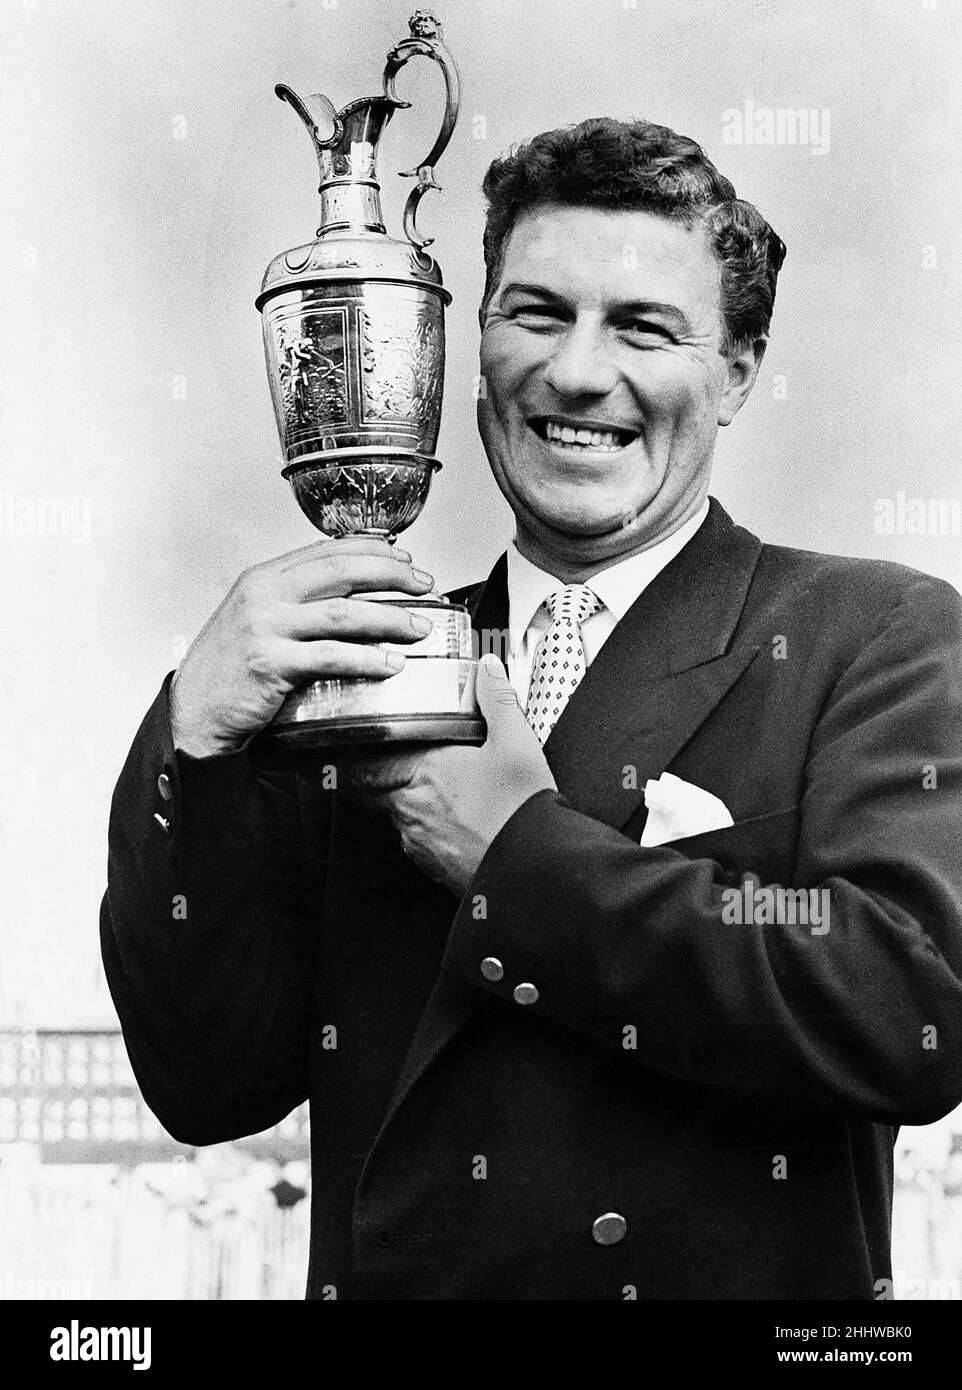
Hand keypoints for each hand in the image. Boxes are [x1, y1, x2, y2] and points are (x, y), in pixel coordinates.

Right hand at [170, 536, 435, 756]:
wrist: (193, 712)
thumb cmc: (229, 671)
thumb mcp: (258, 621)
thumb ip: (296, 603)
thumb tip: (352, 595)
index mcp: (264, 578)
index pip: (328, 550)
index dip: (373, 550)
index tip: (405, 559)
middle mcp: (264, 594)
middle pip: (342, 571)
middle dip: (392, 575)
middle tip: (423, 585)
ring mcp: (265, 627)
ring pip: (343, 612)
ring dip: (390, 618)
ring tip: (419, 628)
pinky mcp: (269, 662)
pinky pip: (330, 656)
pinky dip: (367, 658)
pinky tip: (390, 663)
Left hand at [337, 655, 556, 895]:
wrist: (533, 873)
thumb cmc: (522, 814)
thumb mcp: (517, 744)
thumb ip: (497, 700)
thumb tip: (487, 669)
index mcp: (423, 771)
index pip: (360, 763)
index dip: (351, 754)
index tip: (351, 745)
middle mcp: (410, 808)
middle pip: (366, 790)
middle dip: (370, 775)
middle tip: (379, 762)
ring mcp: (418, 841)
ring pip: (392, 815)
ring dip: (402, 800)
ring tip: (431, 788)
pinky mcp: (433, 867)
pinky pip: (414, 841)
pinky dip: (425, 827)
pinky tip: (452, 818)